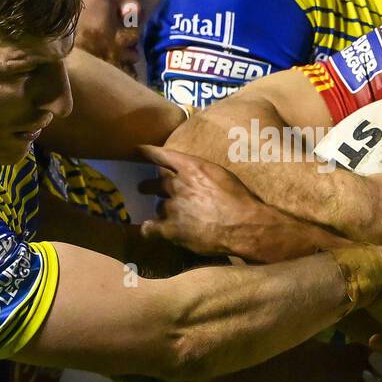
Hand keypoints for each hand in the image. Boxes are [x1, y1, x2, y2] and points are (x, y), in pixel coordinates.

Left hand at [137, 145, 269, 256]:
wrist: (244, 225)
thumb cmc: (241, 200)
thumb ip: (204, 174)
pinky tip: (150, 230)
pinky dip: (150, 229)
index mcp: (192, 167)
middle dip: (149, 186)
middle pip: (155, 183)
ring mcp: (172, 207)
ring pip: (158, 206)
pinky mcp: (171, 229)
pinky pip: (150, 228)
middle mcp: (178, 184)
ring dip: (163, 209)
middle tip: (145, 188)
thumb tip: (196, 176)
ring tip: (168, 216)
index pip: (162, 155)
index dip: (147, 153)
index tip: (137, 150)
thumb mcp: (223, 176)